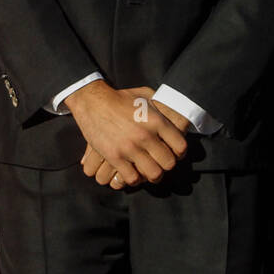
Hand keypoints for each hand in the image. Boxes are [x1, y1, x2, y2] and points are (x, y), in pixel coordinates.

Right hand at [68, 82, 184, 187]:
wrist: (92, 101)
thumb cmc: (121, 98)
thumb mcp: (145, 95)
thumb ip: (161, 105)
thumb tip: (175, 110)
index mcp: (156, 120)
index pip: (180, 146)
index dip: (179, 152)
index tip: (174, 153)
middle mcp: (145, 135)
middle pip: (168, 163)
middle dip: (166, 165)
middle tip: (161, 162)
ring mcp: (129, 147)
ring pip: (153, 174)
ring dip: (153, 175)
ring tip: (149, 170)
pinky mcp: (114, 157)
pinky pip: (132, 178)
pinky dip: (135, 179)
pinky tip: (133, 172)